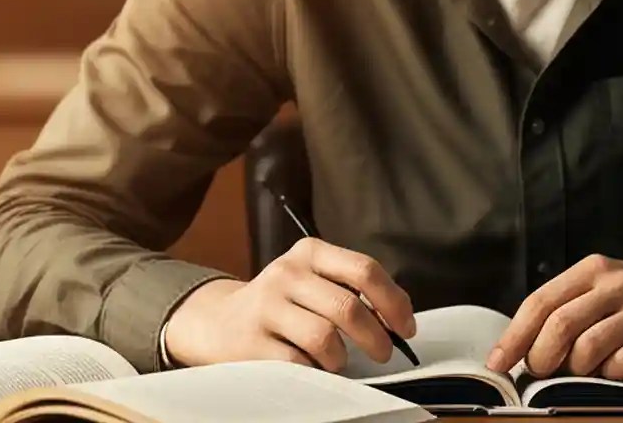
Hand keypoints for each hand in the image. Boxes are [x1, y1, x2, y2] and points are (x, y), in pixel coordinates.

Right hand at [164, 238, 415, 370]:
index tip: (406, 327)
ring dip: (341, 358)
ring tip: (337, 360)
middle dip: (376, 337)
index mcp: (310, 252)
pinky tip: (310, 366)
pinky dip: (313, 371)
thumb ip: (352, 290)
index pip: (365, 270)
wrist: (216, 322)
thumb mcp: (313, 281)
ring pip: (324, 338)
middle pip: (348, 307)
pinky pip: (298, 363)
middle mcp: (287, 273)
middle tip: (384, 353)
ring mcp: (265, 306)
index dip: (393, 301)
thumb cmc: (281, 304)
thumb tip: (400, 318)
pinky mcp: (250, 341)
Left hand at [486, 255, 622, 379]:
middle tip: (538, 374)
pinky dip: (610, 375)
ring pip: (587, 347)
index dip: (514, 335)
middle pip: (559, 324)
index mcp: (595, 268)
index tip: (498, 362)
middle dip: (540, 357)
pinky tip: (616, 371)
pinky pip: (622, 364)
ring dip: (576, 369)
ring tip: (583, 371)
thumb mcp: (609, 290)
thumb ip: (571, 308)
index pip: (541, 301)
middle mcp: (617, 283)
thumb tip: (523, 346)